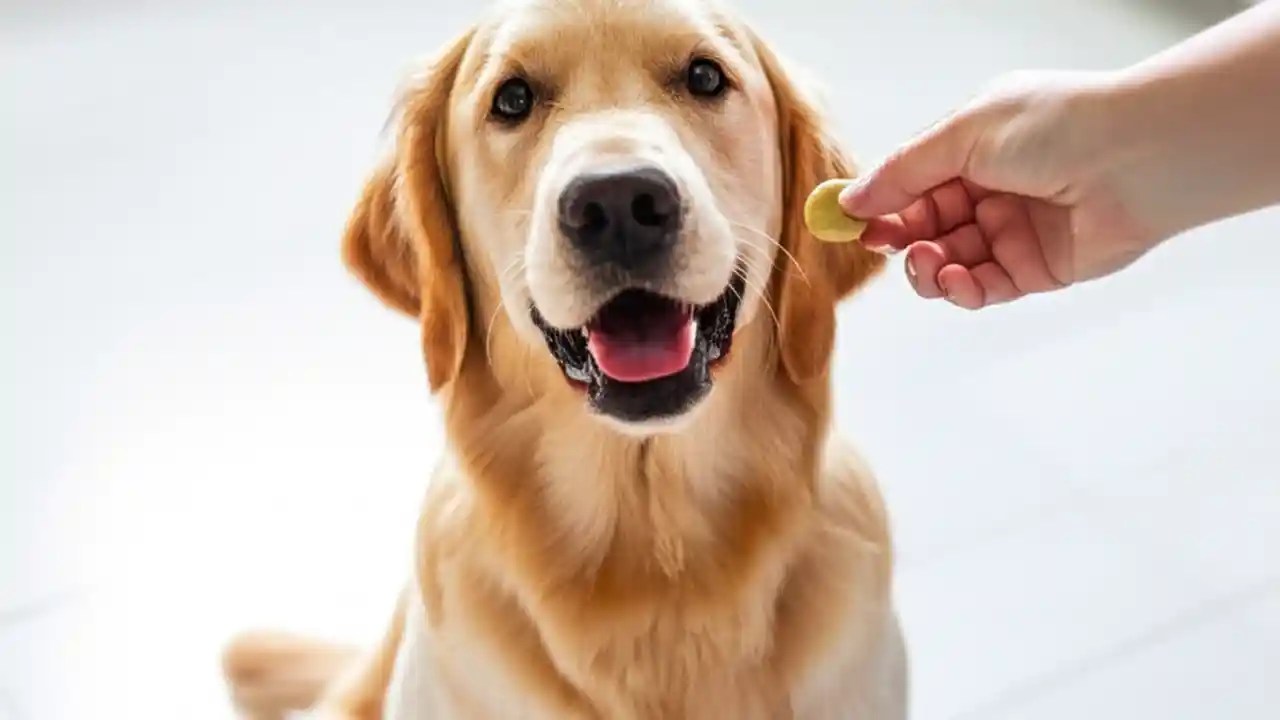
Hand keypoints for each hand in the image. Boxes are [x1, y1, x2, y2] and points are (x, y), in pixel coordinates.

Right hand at [840, 71, 1158, 309]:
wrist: (1139, 157)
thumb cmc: (1060, 126)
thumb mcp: (964, 134)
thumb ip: (905, 171)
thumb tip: (853, 198)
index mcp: (976, 147)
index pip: (914, 183)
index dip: (882, 205)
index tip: (852, 224)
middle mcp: (994, 189)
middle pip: (927, 227)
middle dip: (901, 240)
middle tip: (883, 247)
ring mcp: (1014, 231)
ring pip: (950, 262)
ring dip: (929, 268)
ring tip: (929, 263)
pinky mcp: (1038, 269)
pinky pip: (984, 288)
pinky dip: (961, 289)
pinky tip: (953, 279)